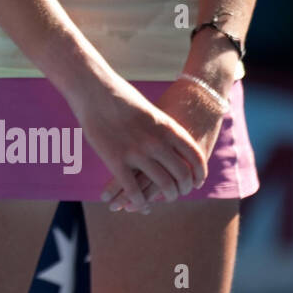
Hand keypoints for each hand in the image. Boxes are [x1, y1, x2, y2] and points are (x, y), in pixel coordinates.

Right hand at [65, 71, 206, 213]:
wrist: (93, 88)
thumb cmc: (119, 96)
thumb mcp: (150, 111)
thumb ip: (162, 130)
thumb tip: (170, 145)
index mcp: (167, 127)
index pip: (194, 156)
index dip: (198, 173)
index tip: (196, 182)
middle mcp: (156, 141)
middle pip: (181, 174)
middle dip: (182, 188)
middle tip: (179, 193)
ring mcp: (136, 152)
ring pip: (162, 185)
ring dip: (165, 196)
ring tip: (163, 199)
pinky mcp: (115, 160)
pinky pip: (133, 189)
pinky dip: (139, 200)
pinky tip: (138, 203)